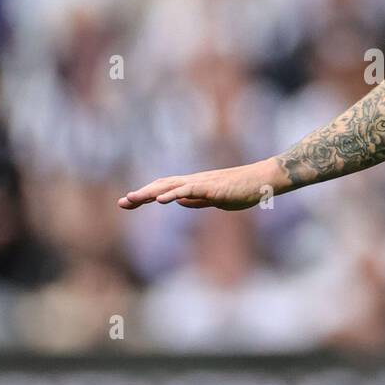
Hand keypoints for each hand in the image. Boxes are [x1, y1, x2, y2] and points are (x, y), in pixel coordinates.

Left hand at [118, 159, 286, 210]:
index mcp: (193, 185)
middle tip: (121, 203)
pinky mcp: (213, 187)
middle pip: (161, 185)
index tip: (127, 203)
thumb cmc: (243, 190)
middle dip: (141, 194)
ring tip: (132, 198)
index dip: (145, 195)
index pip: (163, 188)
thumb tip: (179, 202)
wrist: (263, 181)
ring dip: (150, 192)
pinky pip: (190, 190)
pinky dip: (174, 194)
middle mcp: (194, 181)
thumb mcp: (215, 200)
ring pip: (171, 186)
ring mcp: (202, 183)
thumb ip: (197, 201)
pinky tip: (161, 200)